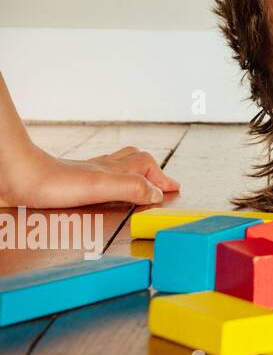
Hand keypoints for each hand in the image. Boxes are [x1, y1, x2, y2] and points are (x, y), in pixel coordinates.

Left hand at [0, 144, 179, 208]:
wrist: (17, 177)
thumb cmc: (53, 182)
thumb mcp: (101, 186)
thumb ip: (132, 187)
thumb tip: (156, 194)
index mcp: (112, 170)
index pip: (146, 167)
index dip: (161, 178)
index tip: (173, 189)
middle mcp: (100, 169)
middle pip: (133, 160)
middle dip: (150, 169)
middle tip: (159, 182)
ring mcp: (84, 174)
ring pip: (114, 166)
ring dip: (130, 172)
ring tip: (136, 181)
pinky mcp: (67, 184)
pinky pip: (95, 177)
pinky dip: (106, 180)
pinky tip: (98, 190)